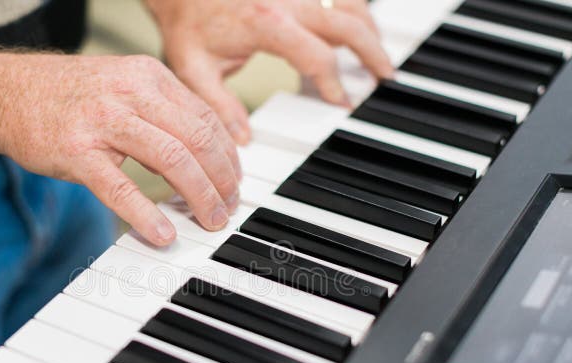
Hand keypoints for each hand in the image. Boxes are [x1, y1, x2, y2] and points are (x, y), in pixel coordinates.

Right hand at [0, 53, 240, 245]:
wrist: (4, 92)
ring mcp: (103, 121)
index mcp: (148, 76)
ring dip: (199, 195)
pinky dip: (146, 214)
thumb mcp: (123, 86)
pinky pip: (120, 188)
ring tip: (209, 221)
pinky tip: (163, 234)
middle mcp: (131, 92)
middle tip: (228, 208)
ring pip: (171, 159)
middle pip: (197, 138)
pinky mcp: (77, 152)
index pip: (205, 117)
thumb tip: (204, 154)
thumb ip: (162, 112)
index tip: (234, 182)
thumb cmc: (67, 96)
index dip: (227, 156)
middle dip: (221, 179)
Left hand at [146, 0, 392, 143]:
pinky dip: (353, 7)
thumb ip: (219, 106)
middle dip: (372, 53)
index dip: (333, 83)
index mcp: (268, 22)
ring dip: (368, 28)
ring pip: (349, 2)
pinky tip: (357, 24)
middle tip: (384, 78)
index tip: (340, 102)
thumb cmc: (186, 20)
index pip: (317, 57)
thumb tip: (243, 140)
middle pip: (348, 23)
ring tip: (376, 54)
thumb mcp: (193, 67)